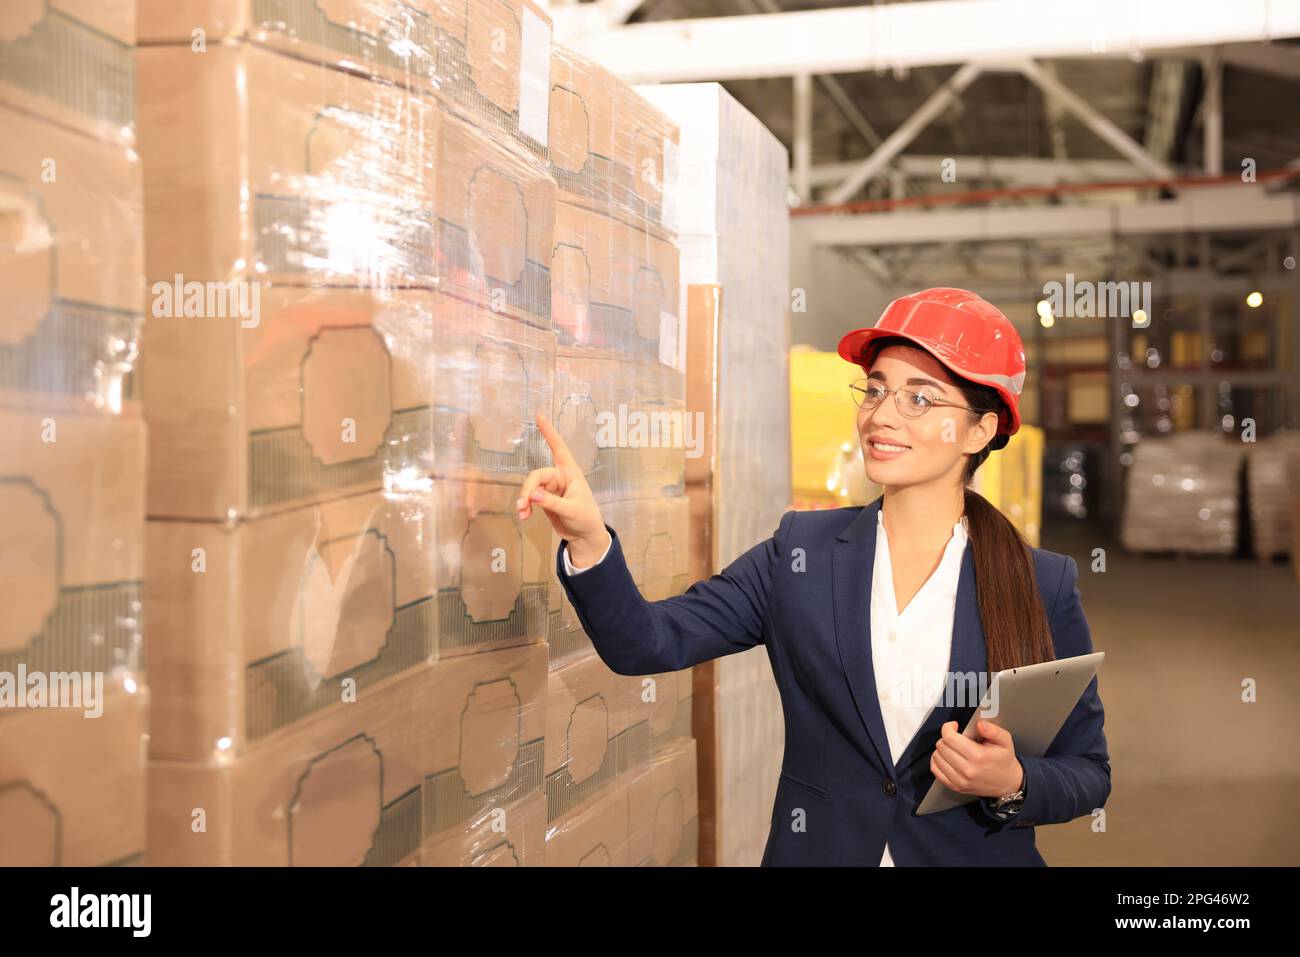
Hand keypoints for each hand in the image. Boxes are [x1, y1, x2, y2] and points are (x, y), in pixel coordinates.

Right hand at [517, 410, 609, 564]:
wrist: (584, 537)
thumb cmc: (586, 518)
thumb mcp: (572, 510)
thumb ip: (552, 502)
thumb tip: (533, 496)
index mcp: (570, 473)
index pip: (559, 448)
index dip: (549, 432)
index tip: (539, 415)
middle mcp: (559, 477)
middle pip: (536, 476)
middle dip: (528, 490)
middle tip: (523, 506)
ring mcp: (550, 488)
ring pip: (531, 488)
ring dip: (525, 500)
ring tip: (523, 514)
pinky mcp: (544, 499)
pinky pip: (530, 498)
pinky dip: (525, 506)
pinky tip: (524, 516)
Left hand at [930, 719, 1023, 797]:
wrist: (1007, 784)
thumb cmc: (1004, 761)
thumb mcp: (1005, 741)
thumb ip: (993, 730)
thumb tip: (980, 724)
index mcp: (978, 756)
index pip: (949, 738)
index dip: (948, 728)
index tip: (954, 726)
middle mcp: (967, 770)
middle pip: (941, 746)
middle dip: (946, 737)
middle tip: (956, 738)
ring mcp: (959, 780)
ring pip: (936, 757)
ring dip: (942, 749)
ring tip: (954, 748)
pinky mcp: (955, 786)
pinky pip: (936, 770)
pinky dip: (938, 761)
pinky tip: (947, 757)